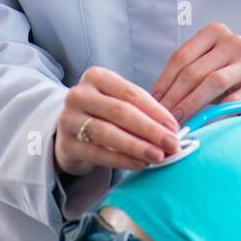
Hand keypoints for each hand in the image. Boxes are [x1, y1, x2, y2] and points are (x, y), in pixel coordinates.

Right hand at [54, 65, 183, 177]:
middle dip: (150, 130)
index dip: (156, 111)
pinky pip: (97, 153)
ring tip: (158, 156)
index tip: (175, 127)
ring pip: (107, 133)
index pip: (131, 93)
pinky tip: (139, 164)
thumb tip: (173, 131)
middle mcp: (79, 94)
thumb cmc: (104, 115)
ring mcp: (68, 119)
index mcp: (96, 77)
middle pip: (120, 112)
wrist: (70, 133)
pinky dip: (121, 159)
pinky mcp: (65, 144)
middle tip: (172, 144)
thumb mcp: (119, 104)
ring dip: (137, 146)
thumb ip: (142, 112)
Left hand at [149, 22, 240, 124]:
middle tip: (162, 116)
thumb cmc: (224, 71)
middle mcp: (233, 43)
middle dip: (174, 96)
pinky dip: (214, 114)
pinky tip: (201, 125)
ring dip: (191, 105)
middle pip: (194, 71)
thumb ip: (184, 72)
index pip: (181, 57)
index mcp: (215, 32)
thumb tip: (155, 99)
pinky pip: (232, 102)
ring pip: (213, 83)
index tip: (152, 102)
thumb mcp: (206, 62)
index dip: (164, 81)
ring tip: (177, 121)